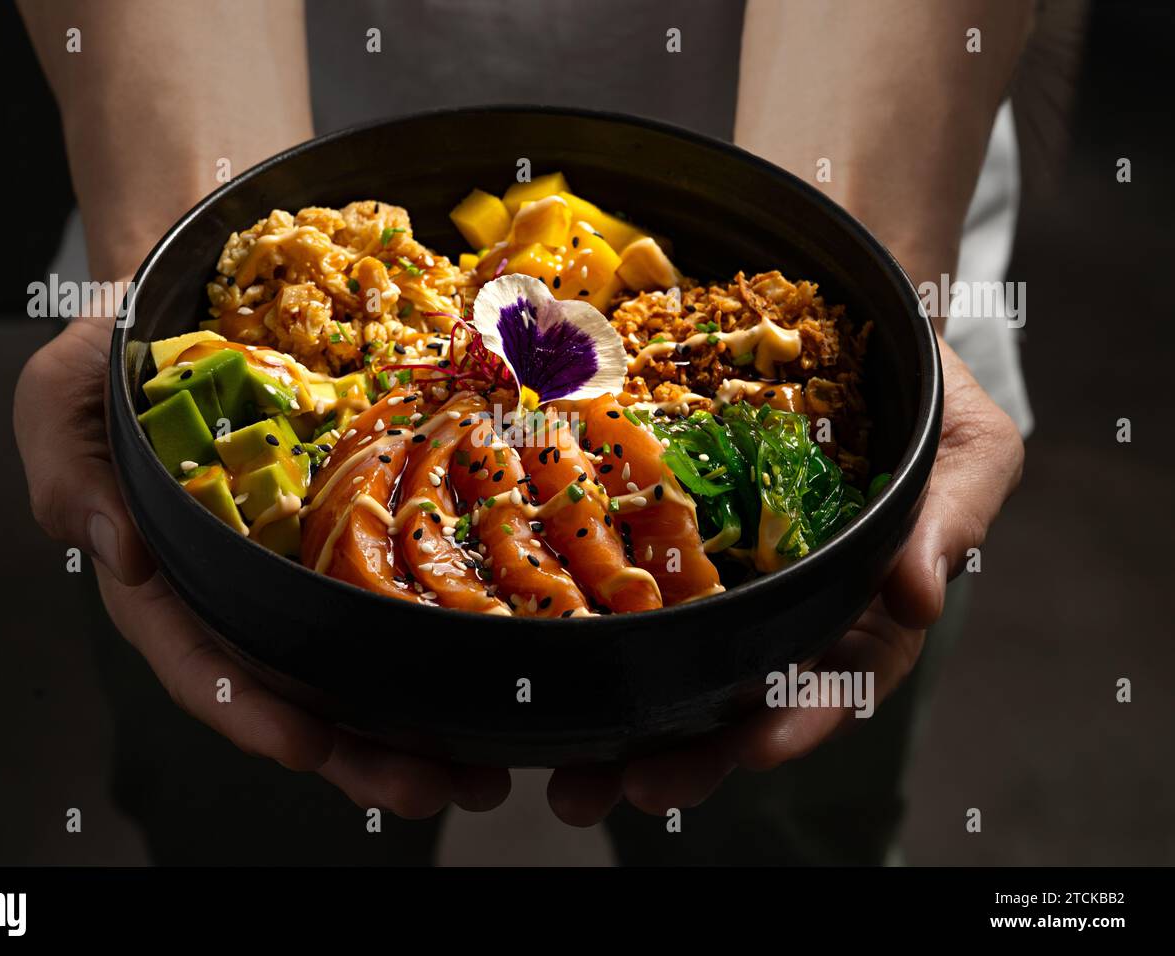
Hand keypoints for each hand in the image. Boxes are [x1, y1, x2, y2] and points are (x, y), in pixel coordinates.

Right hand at [14, 306, 509, 818]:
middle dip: (358, 753)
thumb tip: (117, 554)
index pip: (201, 662)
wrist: (189, 304)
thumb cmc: (115, 360)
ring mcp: (300, 568)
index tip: (308, 746)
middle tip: (428, 789)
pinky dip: (440, 641)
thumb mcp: (61, 399)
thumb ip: (69, 475)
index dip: (249, 710)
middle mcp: (239, 591)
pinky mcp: (351, 534)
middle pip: (296, 689)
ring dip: (415, 726)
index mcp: (165, 581)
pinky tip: (492, 676)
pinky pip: (395, 594)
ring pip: (357, 662)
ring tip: (482, 771)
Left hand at [547, 337, 1024, 823]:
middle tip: (638, 790)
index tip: (751, 748)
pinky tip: (542, 667)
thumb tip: (921, 599)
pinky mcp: (665, 535)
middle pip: (742, 698)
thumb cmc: (920, 388)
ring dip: (625, 728)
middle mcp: (785, 604)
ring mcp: (722, 575)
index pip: (839, 680)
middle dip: (694, 755)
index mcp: (863, 603)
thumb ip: (953, 515)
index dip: (800, 719)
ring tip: (569, 780)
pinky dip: (588, 634)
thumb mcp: (967, 443)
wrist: (844, 318)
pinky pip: (626, 589)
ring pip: (674, 663)